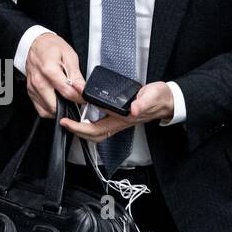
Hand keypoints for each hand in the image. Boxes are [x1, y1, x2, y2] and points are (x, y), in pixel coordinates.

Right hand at [25, 32, 84, 116]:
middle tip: (76, 99)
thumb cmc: (51, 47)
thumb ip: (76, 75)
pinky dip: (50, 109)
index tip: (84, 97)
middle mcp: (39, 81)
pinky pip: (41, 109)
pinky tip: (57, 101)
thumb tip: (83, 89)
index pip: (67, 92)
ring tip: (67, 99)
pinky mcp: (30, 92)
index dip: (79, 97)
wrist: (36, 43)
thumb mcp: (69, 56)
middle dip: (69, 106)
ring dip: (60, 109)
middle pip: (56, 105)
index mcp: (49, 70)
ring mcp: (33, 88)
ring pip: (48, 110)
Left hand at [59, 81, 174, 142]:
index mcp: (123, 118)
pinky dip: (90, 124)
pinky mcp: (120, 118)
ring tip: (71, 122)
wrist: (167, 102)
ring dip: (82, 129)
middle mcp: (119, 123)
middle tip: (64, 122)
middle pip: (93, 135)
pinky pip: (102, 126)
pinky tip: (85, 116)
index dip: (80, 126)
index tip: (68, 121)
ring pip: (97, 132)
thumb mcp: (152, 96)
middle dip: (77, 131)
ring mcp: (119, 122)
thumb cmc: (159, 99)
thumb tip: (134, 109)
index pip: (97, 126)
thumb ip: (144, 102)